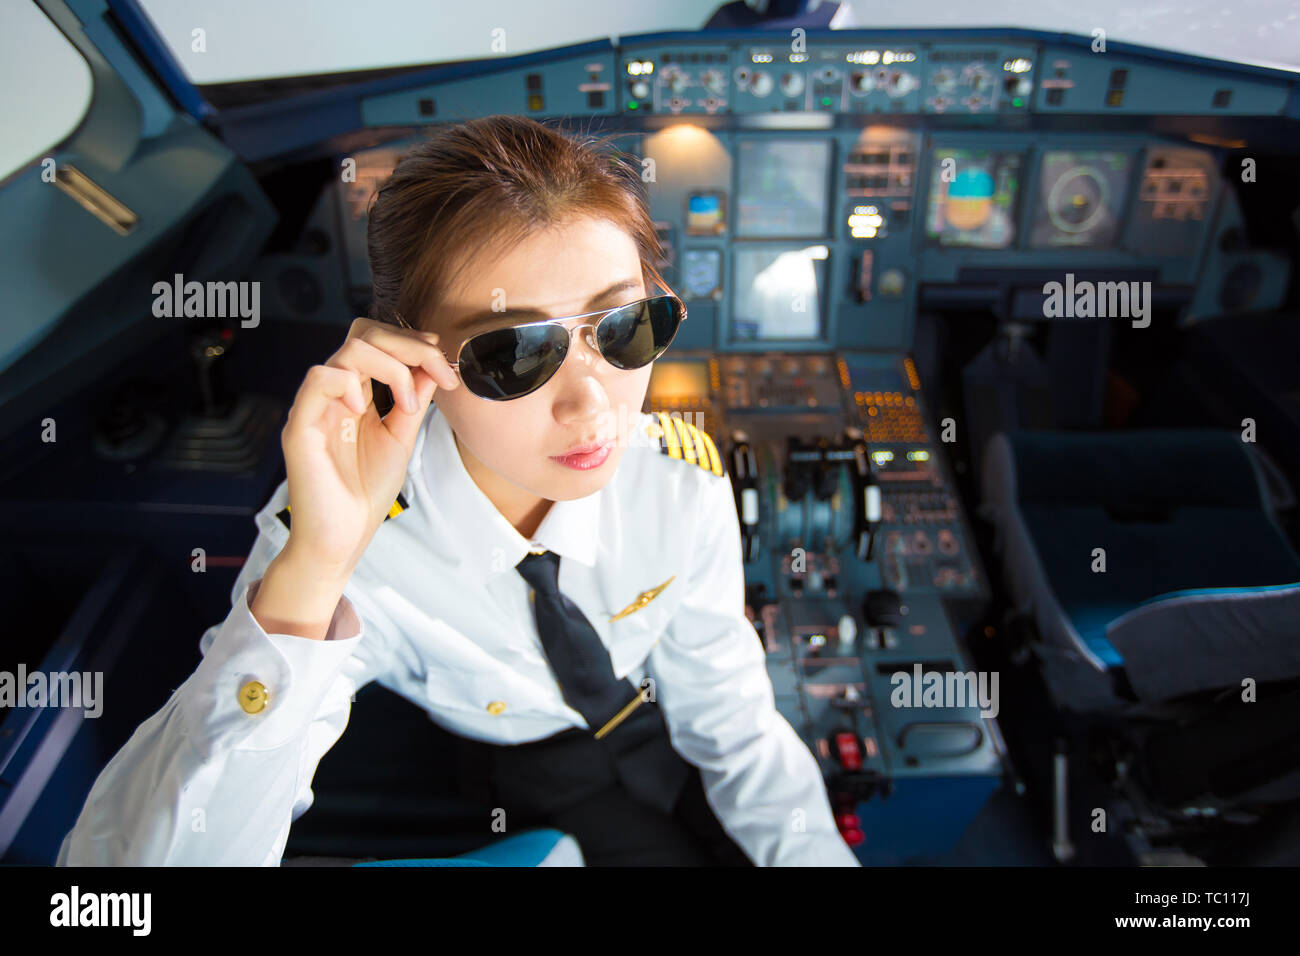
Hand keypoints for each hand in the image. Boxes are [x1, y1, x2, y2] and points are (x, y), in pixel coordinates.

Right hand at [277, 317, 458, 575]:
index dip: (413, 342)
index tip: (444, 366)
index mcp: (355, 393)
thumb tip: (433, 366)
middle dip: (409, 345)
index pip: (377, 341)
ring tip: (405, 406)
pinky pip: (318, 379)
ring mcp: (315, 406)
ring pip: (348, 351)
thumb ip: (413, 401)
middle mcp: (333, 393)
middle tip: (439, 373)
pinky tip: (363, 412)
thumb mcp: (401, 439)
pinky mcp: (300, 426)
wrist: (341, 539)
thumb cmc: (365, 494)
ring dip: (391, 368)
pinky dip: (348, 384)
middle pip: (363, 334)